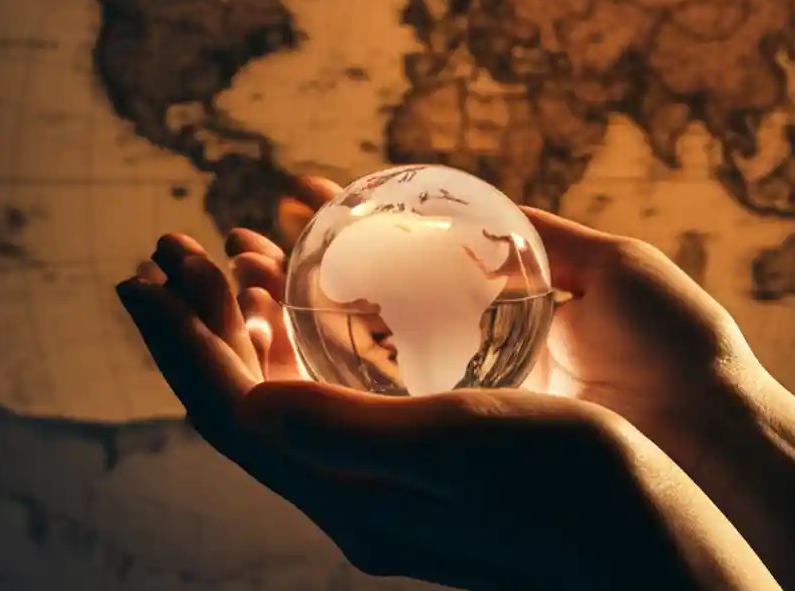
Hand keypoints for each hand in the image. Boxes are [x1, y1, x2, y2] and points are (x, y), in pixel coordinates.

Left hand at [116, 235, 775, 589]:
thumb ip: (352, 428)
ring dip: (247, 329)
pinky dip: (303, 349)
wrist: (653, 546)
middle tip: (178, 246)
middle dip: (199, 322)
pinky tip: (319, 309)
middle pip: (246, 404)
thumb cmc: (577, 487)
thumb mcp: (464, 444)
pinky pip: (331, 406)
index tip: (141, 274)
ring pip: (285, 403)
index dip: (176, 342)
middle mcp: (355, 499)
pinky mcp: (421, 476)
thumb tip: (251, 402)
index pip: (230, 413)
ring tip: (238, 259)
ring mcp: (386, 491)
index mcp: (350, 495)